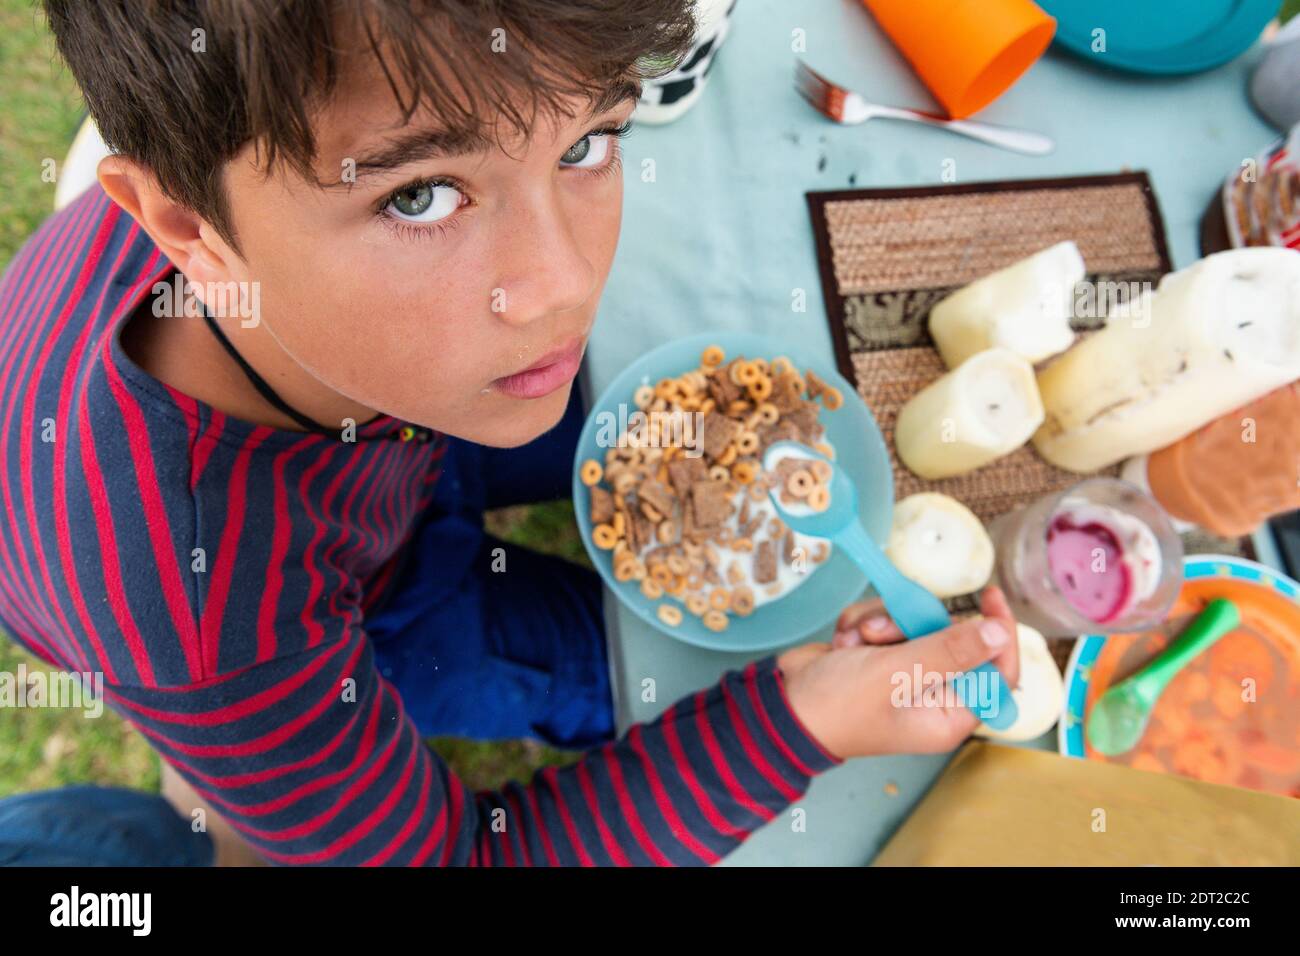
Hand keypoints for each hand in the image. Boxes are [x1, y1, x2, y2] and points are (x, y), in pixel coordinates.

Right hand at [777, 587, 1019, 759]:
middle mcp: (933, 693)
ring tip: (853, 642)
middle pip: (952, 637)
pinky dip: (863, 622)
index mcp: (948, 713)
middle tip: (880, 634)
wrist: (782, 704)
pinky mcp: (881, 654)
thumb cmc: (838, 705)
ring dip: (881, 622)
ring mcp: (906, 672)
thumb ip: (949, 651)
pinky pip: (888, 619)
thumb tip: (999, 633)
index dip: (998, 634)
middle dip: (911, 625)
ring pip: (915, 621)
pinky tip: (842, 641)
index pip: (997, 672)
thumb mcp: (897, 674)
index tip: (989, 596)